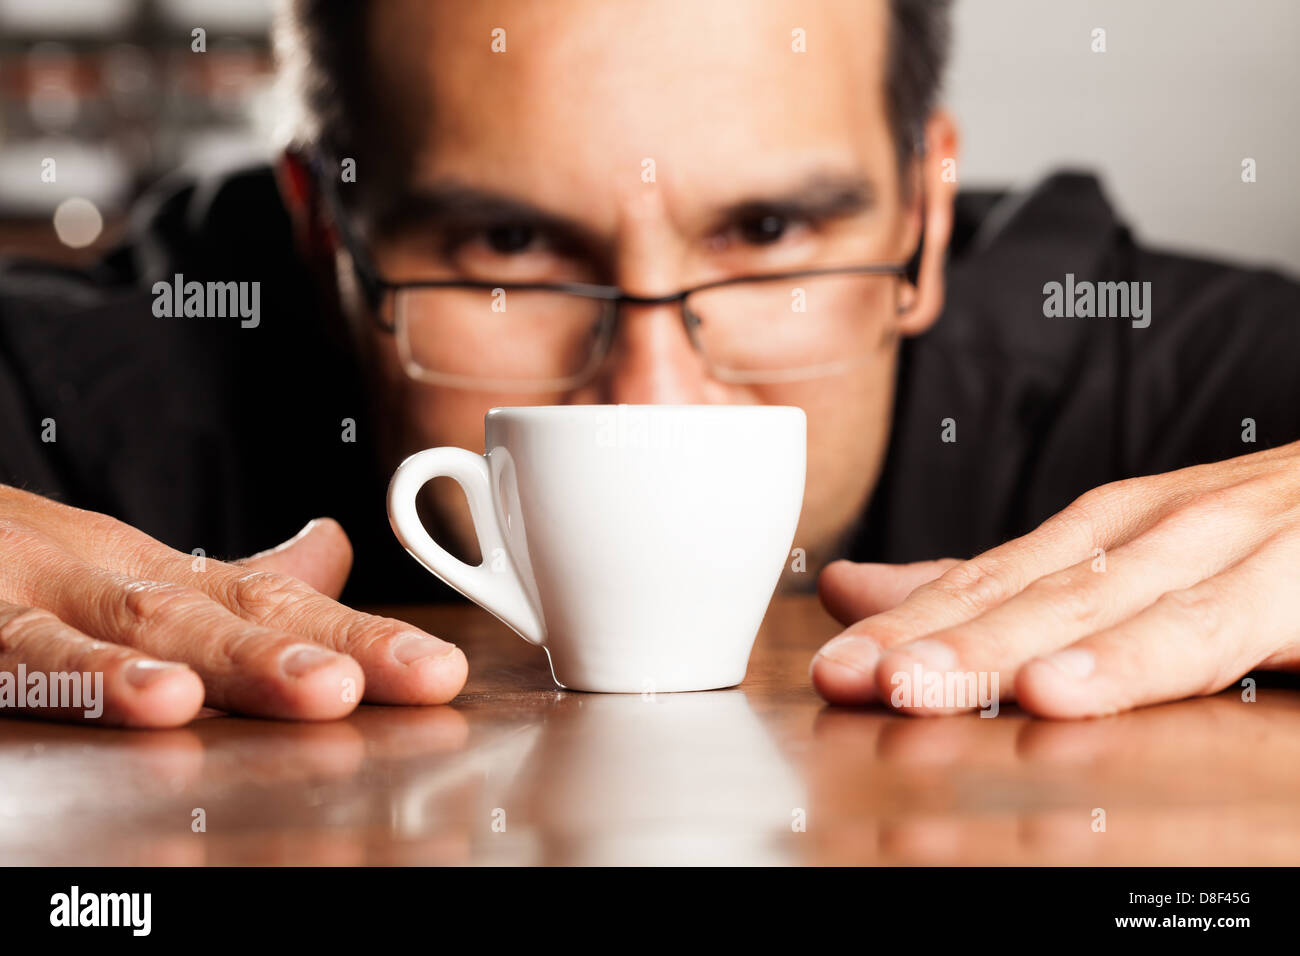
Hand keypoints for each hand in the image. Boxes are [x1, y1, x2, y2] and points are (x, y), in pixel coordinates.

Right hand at [0, 485, 466, 726]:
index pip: (280, 599)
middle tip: (363, 684)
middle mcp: (107, 577)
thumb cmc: (31, 564)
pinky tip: (135, 703)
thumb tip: (339, 549)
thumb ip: (239, 574)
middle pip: (213, 612)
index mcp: (165, 575)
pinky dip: (71, 682)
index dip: (361, 634)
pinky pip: (14, 662)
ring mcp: (29, 599)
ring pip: (118, 628)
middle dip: (294, 648)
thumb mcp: (144, 567)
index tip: (437, 673)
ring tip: (263, 692)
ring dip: (192, 662)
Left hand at [810, 441, 1299, 717]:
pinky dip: (1127, 662)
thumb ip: (996, 585)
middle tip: (845, 678)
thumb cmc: (1256, 542)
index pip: (978, 580)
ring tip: (916, 685)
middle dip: (922, 639)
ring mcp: (1212, 550)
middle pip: (1013, 594)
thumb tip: (856, 591)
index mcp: (1099, 531)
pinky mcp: (1288, 584)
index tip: (829, 666)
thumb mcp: (1117, 559)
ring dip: (994, 648)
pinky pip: (1199, 630)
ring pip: (1086, 608)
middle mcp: (1143, 531)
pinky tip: (1062, 689)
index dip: (899, 624)